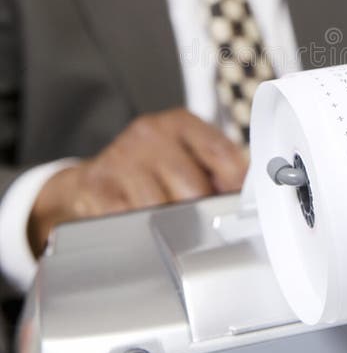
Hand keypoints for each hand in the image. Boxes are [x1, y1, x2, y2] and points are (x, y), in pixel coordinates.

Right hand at [27, 108, 247, 256]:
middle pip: (194, 189)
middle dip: (198, 211)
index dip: (234, 186)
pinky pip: (131, 220)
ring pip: (163, 210)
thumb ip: (218, 169)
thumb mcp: (184, 156)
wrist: (91, 181)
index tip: (237, 205)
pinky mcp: (98, 186)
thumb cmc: (148, 170)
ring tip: (161, 220)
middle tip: (194, 218)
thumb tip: (250, 197)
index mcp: (179, 122)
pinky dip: (138, 231)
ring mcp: (122, 157)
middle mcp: (150, 133)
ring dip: (166, 225)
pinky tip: (137, 224)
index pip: (222, 154)